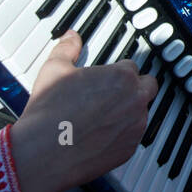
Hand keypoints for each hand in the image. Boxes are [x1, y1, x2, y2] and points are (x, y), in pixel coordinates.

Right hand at [10, 32, 158, 191]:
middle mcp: (135, 101)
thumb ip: (67, 48)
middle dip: (133, 88)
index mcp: (121, 77)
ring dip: (129, 112)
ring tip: (102, 116)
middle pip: (148, 87)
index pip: (131, 67)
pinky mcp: (129, 149)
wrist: (43, 154)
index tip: (106, 78)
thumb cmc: (49, 113)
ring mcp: (135, 127)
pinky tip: (101, 135)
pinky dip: (122, 135)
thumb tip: (71, 37)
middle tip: (111, 94)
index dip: (117, 71)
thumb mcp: (54, 69)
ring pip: (141, 113)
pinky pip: (133, 137)